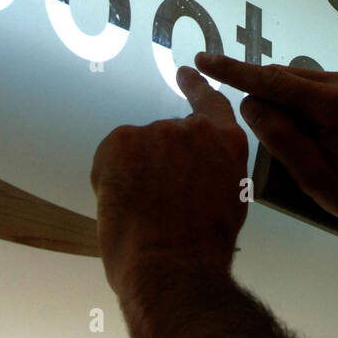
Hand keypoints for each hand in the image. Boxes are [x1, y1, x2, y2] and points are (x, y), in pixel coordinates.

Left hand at [91, 65, 248, 301]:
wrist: (172, 265)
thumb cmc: (202, 248)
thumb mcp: (228, 200)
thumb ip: (213, 170)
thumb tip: (192, 171)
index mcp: (227, 143)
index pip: (210, 103)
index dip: (196, 87)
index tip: (184, 71)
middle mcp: (194, 129)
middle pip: (167, 136)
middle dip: (158, 162)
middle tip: (156, 201)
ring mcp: (157, 131)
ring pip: (136, 149)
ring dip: (134, 173)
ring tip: (143, 212)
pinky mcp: (122, 139)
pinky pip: (110, 156)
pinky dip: (109, 177)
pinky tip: (123, 205)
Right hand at [193, 52, 337, 227]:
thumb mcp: (315, 177)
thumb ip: (280, 138)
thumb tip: (251, 104)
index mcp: (331, 104)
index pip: (270, 79)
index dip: (233, 71)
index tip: (204, 60)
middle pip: (284, 79)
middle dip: (263, 99)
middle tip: (266, 140)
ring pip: (300, 82)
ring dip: (284, 105)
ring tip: (298, 147)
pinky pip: (318, 89)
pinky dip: (302, 105)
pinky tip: (313, 138)